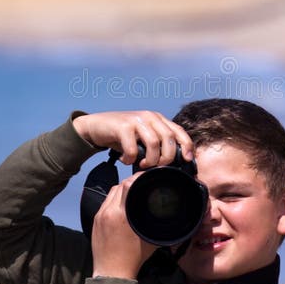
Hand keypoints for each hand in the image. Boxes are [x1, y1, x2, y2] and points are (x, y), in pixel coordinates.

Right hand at [73, 110, 193, 166]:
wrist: (97, 126)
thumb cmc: (123, 135)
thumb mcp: (143, 137)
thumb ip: (157, 144)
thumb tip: (174, 163)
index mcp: (158, 119)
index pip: (179, 131)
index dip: (186, 146)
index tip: (187, 160)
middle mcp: (150, 117)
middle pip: (169, 139)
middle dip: (166, 158)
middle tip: (156, 167)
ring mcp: (137, 120)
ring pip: (154, 144)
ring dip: (149, 160)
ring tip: (141, 165)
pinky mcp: (123, 126)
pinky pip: (133, 148)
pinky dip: (130, 159)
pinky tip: (125, 160)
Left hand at [90, 173, 154, 278]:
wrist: (112, 275)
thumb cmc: (132, 260)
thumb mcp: (150, 239)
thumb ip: (156, 223)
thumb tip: (166, 214)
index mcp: (121, 215)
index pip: (128, 184)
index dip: (139, 177)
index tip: (147, 175)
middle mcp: (108, 212)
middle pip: (119, 186)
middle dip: (131, 181)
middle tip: (142, 183)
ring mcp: (100, 216)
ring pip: (111, 193)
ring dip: (122, 189)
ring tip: (133, 192)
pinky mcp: (96, 221)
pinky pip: (105, 203)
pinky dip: (114, 200)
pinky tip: (123, 204)